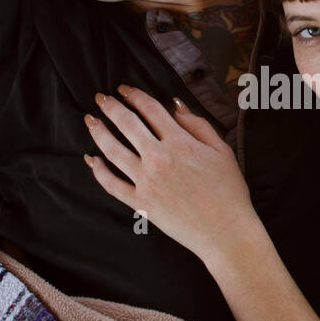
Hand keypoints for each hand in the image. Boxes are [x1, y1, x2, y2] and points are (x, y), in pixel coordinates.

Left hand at [83, 85, 256, 260]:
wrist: (225, 230)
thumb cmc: (229, 191)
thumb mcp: (221, 150)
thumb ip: (198, 125)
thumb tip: (176, 105)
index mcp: (180, 142)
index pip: (150, 109)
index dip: (134, 95)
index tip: (124, 90)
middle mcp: (159, 157)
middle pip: (127, 124)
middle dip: (111, 107)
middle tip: (100, 99)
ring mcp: (146, 180)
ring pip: (112, 150)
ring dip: (98, 132)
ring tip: (90, 121)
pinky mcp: (140, 203)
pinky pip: (111, 184)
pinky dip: (98, 171)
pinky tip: (91, 160)